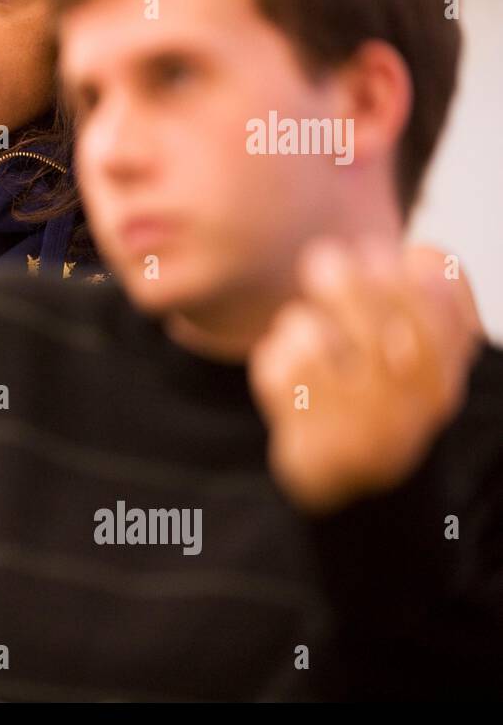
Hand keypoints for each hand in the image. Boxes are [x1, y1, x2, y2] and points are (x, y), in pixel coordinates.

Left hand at [248, 238, 480, 513]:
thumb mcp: (426, 351)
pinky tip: (286, 366)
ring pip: (316, 340)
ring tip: (305, 329)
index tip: (375, 250)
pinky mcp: (312, 438)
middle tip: (322, 258)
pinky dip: (277, 352)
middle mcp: (413, 409)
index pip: (438, 312)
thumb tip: (421, 254)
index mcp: (446, 379)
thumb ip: (435, 301)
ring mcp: (362, 428)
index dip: (401, 272)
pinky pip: (280, 366)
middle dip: (344, 282)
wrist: (348, 474)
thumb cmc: (385, 389)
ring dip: (302, 321)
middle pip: (375, 326)